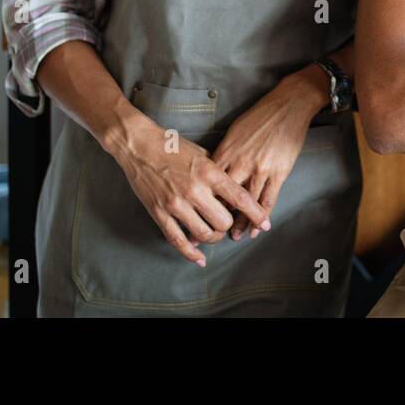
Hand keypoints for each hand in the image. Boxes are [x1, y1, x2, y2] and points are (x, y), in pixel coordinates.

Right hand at [115, 119, 267, 265]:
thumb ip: (219, 173)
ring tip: (214, 233)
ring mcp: (176, 203)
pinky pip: (178, 240)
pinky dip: (191, 253)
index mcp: (209, 173)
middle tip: (227, 222)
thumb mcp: (204, 153)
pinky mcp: (159, 213)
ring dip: (213, 238)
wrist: (140, 146)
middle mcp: (195, 190)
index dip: (256, 214)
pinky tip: (200, 259)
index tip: (265, 223)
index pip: (240, 198)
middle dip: (229, 225)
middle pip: (223, 221)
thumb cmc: (174, 146)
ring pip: (204, 233)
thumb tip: (235, 190)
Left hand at [211, 68, 326, 239]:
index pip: (209, 183)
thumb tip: (214, 168)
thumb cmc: (260, 115)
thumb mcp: (235, 130)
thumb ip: (224, 152)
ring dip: (240, 223)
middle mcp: (240, 162)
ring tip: (233, 237)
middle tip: (206, 234)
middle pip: (223, 197)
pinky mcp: (278, 172)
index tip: (193, 215)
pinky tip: (258, 228)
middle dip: (214, 217)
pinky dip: (262, 216)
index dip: (201, 202)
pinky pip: (268, 199)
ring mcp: (260, 169)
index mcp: (226, 151)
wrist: (288, 105)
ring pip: (245, 203)